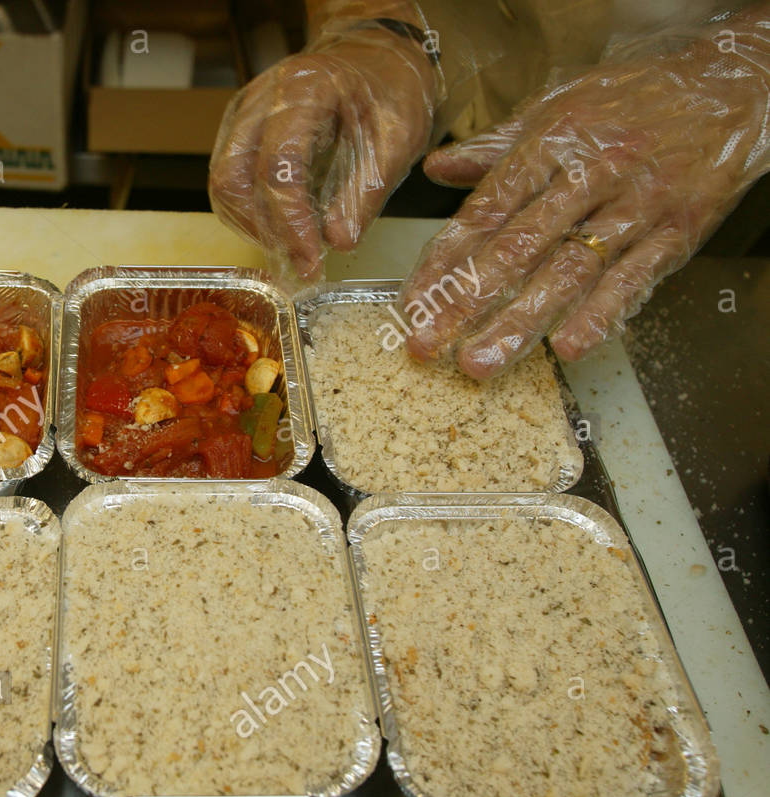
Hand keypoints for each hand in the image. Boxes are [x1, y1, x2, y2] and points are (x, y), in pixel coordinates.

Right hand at [209, 28, 436, 282]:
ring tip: (295, 249)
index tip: (311, 260)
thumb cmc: (389, 92)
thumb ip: (366, 190)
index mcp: (304, 89)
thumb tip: (338, 243)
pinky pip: (228, 180)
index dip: (290, 220)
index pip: (278, 164)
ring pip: (224, 183)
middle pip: (234, 176)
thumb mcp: (397, 138)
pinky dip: (250, 214)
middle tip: (302, 263)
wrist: (374, 60)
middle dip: (265, 230)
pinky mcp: (238, 130)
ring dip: (254, 226)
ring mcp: (242, 112)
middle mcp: (261, 97)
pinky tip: (282, 230)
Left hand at [401, 16, 769, 376]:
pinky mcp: (677, 230)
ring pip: (569, 269)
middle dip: (465, 300)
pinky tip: (568, 347)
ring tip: (479, 361)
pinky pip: (634, 277)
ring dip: (520, 321)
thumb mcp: (558, 108)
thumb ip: (496, 146)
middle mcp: (590, 174)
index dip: (444, 259)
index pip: (486, 210)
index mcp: (551, 142)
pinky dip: (602, 314)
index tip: (412, 301)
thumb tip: (438, 168)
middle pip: (517, 246)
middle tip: (426, 342)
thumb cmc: (632, 102)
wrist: (730, 90)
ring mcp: (635, 204)